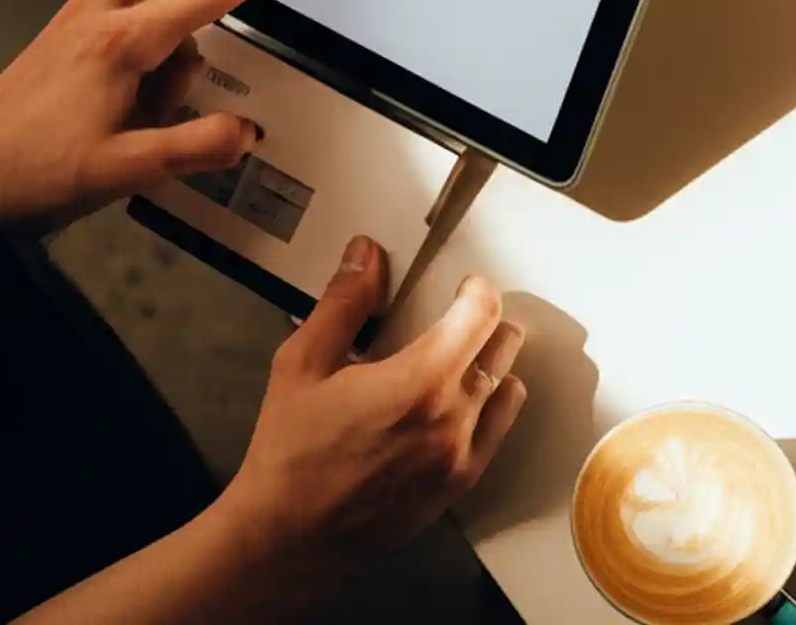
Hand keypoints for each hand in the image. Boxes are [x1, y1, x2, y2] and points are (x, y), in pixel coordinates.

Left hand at [0, 0, 323, 233]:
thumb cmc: (39, 168)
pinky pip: (121, 11)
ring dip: (177, 20)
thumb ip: (199, 146)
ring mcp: (76, 25)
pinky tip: (142, 90)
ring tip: (169, 94)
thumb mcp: (132, 169)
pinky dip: (149, 35)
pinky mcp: (65, 40)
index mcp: (122, 43)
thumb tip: (245, 130)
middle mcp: (98, 20)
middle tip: (232, 21)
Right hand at [218, 235, 528, 565]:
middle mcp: (452, 418)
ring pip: (506, 389)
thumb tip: (365, 258)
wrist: (288, 536)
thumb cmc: (290, 456)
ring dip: (493, 364)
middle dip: (486, 322)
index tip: (466, 285)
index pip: (480, 315)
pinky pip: (498, 432)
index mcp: (419, 381)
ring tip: (464, 357)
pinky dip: (491, 408)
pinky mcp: (458, 482)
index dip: (477, 290)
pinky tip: (465, 401)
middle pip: (502, 347)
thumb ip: (342, 304)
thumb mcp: (303, 364)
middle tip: (462, 316)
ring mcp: (460, 455)